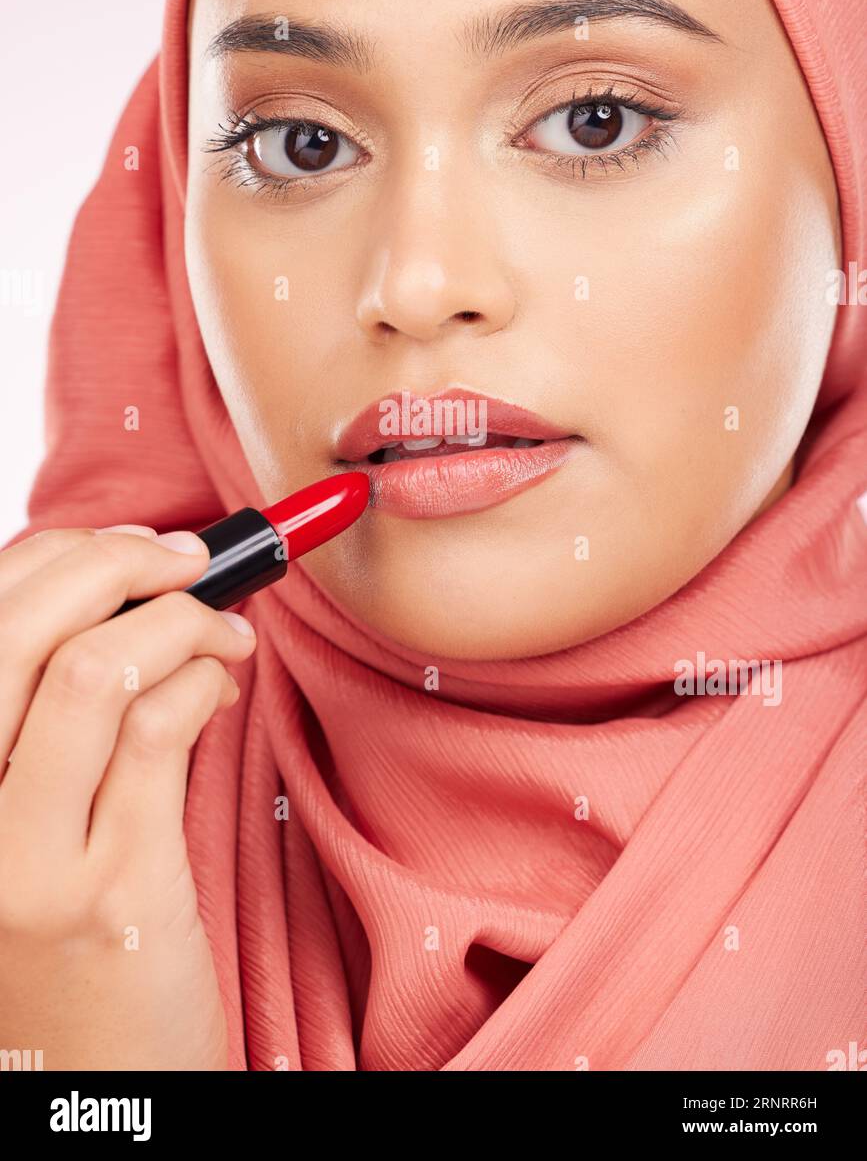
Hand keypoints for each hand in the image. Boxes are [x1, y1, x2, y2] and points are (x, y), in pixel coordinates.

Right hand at [0, 523, 255, 1069]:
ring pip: (97, 668)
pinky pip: (158, 734)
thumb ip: (44, 717)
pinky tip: (222, 691)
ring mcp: (23, 857)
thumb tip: (122, 585)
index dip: (63, 556)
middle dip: (124, 564)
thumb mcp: (23, 819)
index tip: (133, 546)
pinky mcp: (109, 888)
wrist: (94, 1083)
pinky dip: (204, 682)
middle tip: (190, 565)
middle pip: (27, 626)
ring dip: (182, 623)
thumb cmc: (63, 937)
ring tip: (225, 637)